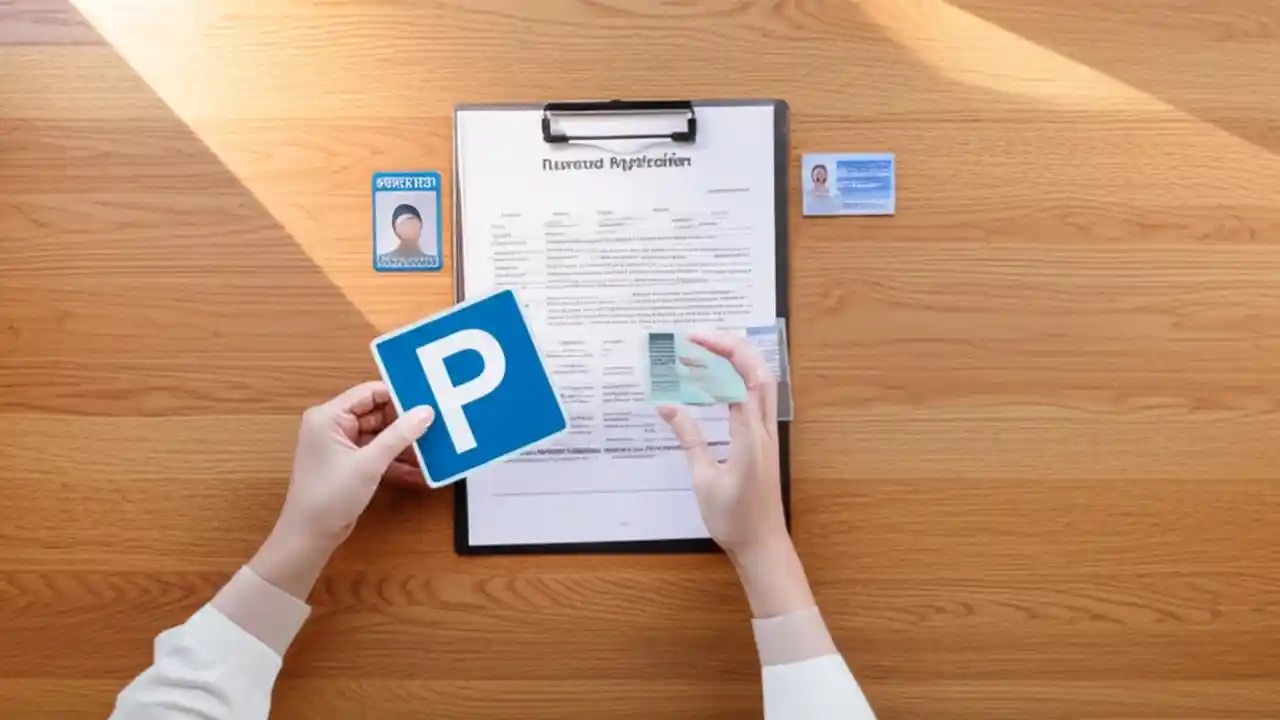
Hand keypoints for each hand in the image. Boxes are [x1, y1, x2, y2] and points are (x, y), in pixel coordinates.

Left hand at [249, 381, 433, 599]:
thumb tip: (425, 412)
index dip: (399, 396)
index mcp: (328, 416)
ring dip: (404, 444)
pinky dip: (396, 462)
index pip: (369, 393)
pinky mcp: (349, 465)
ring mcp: (341, 446)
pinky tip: (420, 470)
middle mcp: (332, 426)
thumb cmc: (328, 497)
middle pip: (377, 413)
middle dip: (405, 422)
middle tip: (436, 425)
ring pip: (380, 436)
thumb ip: (399, 435)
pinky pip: (377, 454)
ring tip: (433, 448)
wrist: (309, 536)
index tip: (426, 402)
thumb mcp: (369, 463)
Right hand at [658, 333, 785, 557]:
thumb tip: (667, 405)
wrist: (763, 545)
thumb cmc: (734, 519)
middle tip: (698, 337)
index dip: (720, 352)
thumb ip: (688, 438)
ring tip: (706, 350)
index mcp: (750, 436)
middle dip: (731, 346)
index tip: (693, 341)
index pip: (741, 378)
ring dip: (738, 360)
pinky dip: (739, 380)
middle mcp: (765, 429)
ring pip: (762, 383)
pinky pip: (757, 399)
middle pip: (758, 371)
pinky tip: (718, 381)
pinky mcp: (765, 441)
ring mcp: (769, 434)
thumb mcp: (704, 479)